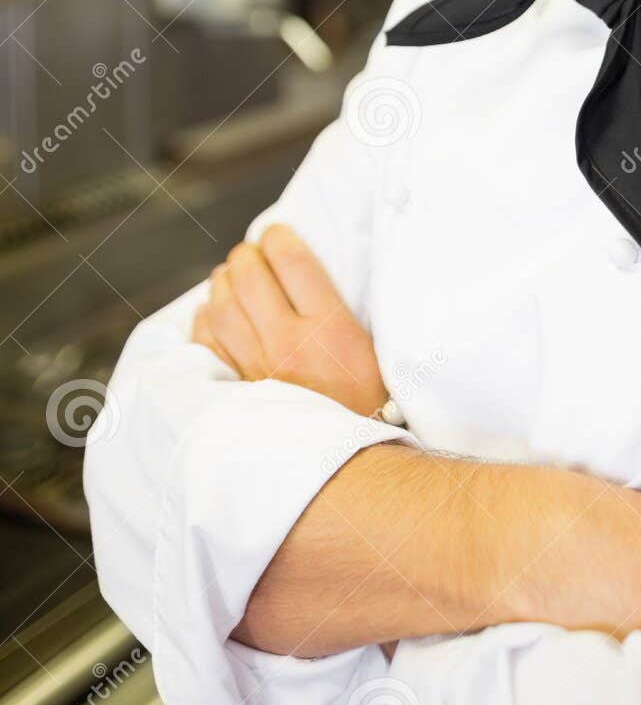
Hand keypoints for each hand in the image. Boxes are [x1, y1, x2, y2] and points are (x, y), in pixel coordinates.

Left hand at [192, 223, 388, 417]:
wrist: (351, 470)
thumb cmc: (370, 408)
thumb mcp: (370, 350)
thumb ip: (339, 310)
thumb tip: (306, 271)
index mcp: (330, 330)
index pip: (293, 261)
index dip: (279, 237)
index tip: (277, 233)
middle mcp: (289, 346)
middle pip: (250, 276)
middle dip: (247, 255)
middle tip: (251, 253)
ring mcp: (257, 371)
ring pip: (221, 306)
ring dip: (222, 283)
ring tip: (231, 279)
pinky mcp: (236, 394)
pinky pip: (205, 344)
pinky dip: (205, 321)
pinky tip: (214, 314)